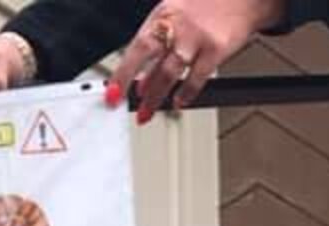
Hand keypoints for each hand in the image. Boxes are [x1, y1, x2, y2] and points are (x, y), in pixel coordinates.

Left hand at [111, 0, 287, 119]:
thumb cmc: (205, 6)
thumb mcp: (174, 15)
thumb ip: (157, 46)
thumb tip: (141, 83)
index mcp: (163, 15)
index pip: (136, 47)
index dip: (122, 73)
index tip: (112, 94)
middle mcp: (178, 25)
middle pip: (149, 59)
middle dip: (136, 87)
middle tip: (131, 109)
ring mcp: (197, 37)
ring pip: (170, 73)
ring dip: (157, 96)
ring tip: (148, 111)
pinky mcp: (216, 48)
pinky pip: (197, 78)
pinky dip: (186, 94)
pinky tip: (180, 101)